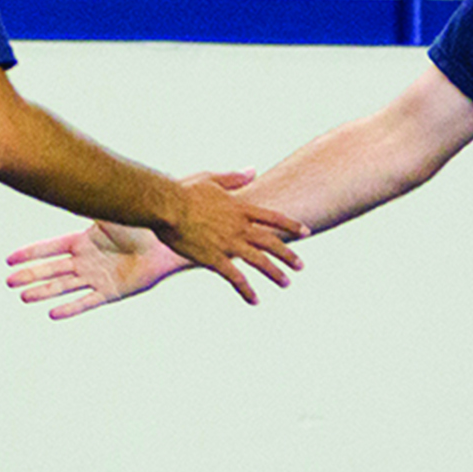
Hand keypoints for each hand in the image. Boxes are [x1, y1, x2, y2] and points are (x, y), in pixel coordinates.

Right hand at [7, 221, 186, 319]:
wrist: (166, 244)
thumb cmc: (142, 224)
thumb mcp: (112, 212)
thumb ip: (92, 203)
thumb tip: (71, 182)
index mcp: (84, 240)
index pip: (50, 248)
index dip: (31, 253)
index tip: (9, 260)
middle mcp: (87, 260)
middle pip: (52, 270)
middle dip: (30, 275)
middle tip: (9, 282)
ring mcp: (97, 277)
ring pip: (64, 287)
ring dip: (44, 292)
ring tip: (24, 297)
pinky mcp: (110, 292)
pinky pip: (87, 301)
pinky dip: (71, 308)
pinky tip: (53, 313)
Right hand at [155, 171, 307, 304]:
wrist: (166, 206)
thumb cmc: (184, 190)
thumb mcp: (212, 179)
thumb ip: (234, 178)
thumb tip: (252, 170)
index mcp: (240, 208)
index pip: (273, 218)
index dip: (291, 225)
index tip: (306, 233)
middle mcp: (239, 227)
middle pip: (271, 242)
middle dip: (288, 255)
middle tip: (301, 266)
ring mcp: (229, 243)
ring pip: (260, 261)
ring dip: (275, 273)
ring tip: (286, 283)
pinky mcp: (214, 259)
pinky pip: (236, 278)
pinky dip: (247, 290)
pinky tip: (255, 300)